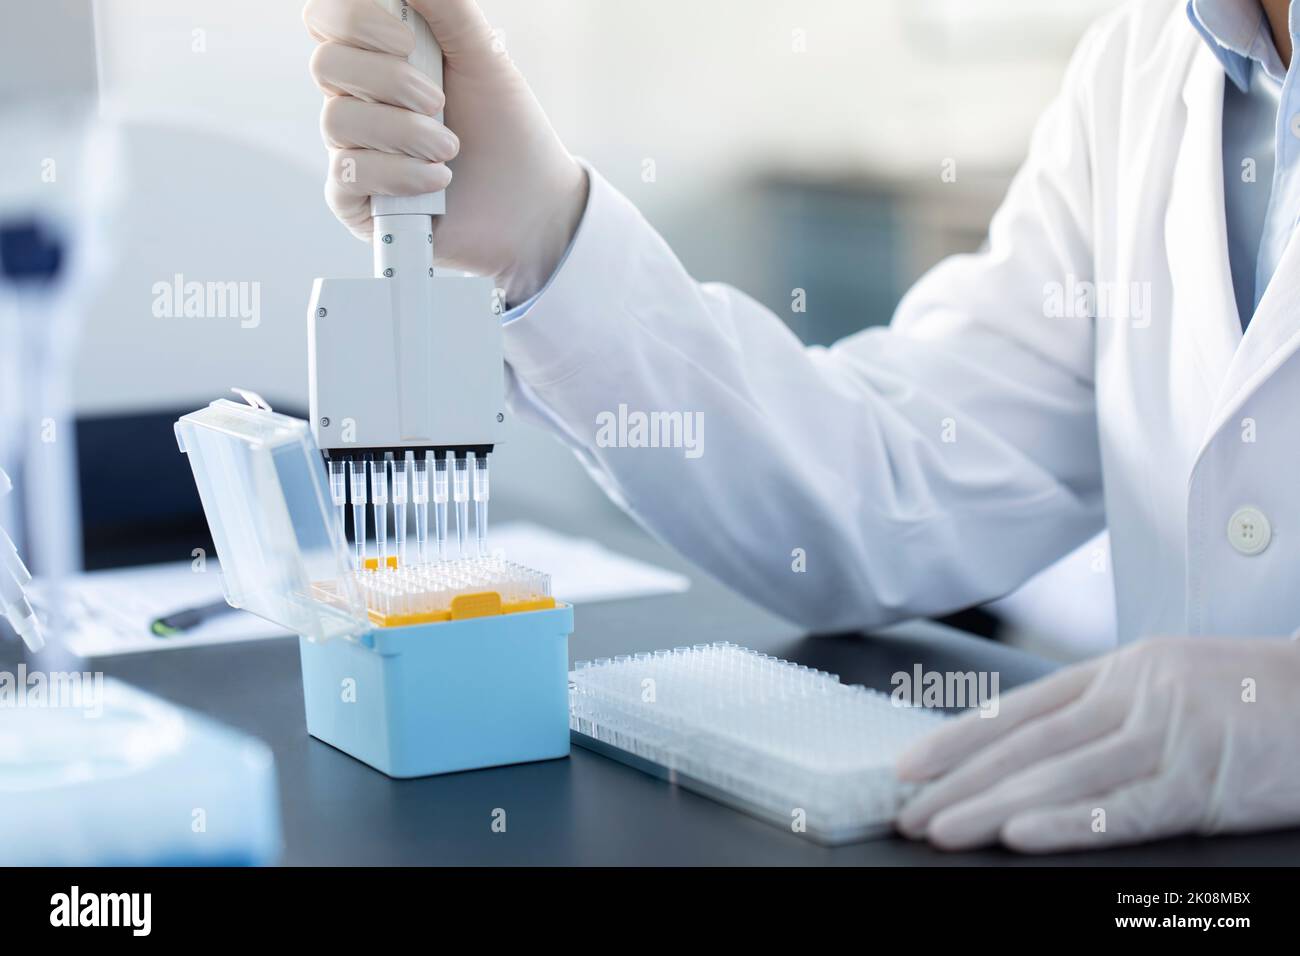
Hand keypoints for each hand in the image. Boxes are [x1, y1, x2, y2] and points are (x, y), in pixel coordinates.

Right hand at [303, 0, 588, 300]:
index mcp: (377, 56)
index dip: (354, 20)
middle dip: (389, 81)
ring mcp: (352, 150)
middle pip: (327, 66)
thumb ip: (445, 7)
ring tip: (450, 149)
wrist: (530, 203)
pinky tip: (437, 180)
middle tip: (439, 100)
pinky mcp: (356, 201)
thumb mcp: (482, 54)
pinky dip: (398, 174)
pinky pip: (347, 178)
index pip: (327, 20)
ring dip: (403, 133)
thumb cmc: (505, 127)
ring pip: (337, 122)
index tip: (405, 39)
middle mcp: (356, 99)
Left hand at [894, 636, 1299, 851]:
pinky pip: (1123, 808)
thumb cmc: (1253, 695)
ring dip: (992, 806)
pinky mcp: (1203, 781)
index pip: (1019, 708)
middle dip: (959, 781)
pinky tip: (1020, 835)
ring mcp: (1167, 736)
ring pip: (1060, 776)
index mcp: (1119, 671)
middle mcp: (1133, 696)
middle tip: (907, 811)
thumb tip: (1028, 751)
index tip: (908, 766)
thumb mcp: (1169, 682)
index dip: (958, 738)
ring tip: (942, 830)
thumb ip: (1104, 711)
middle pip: (1027, 745)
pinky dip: (1067, 822)